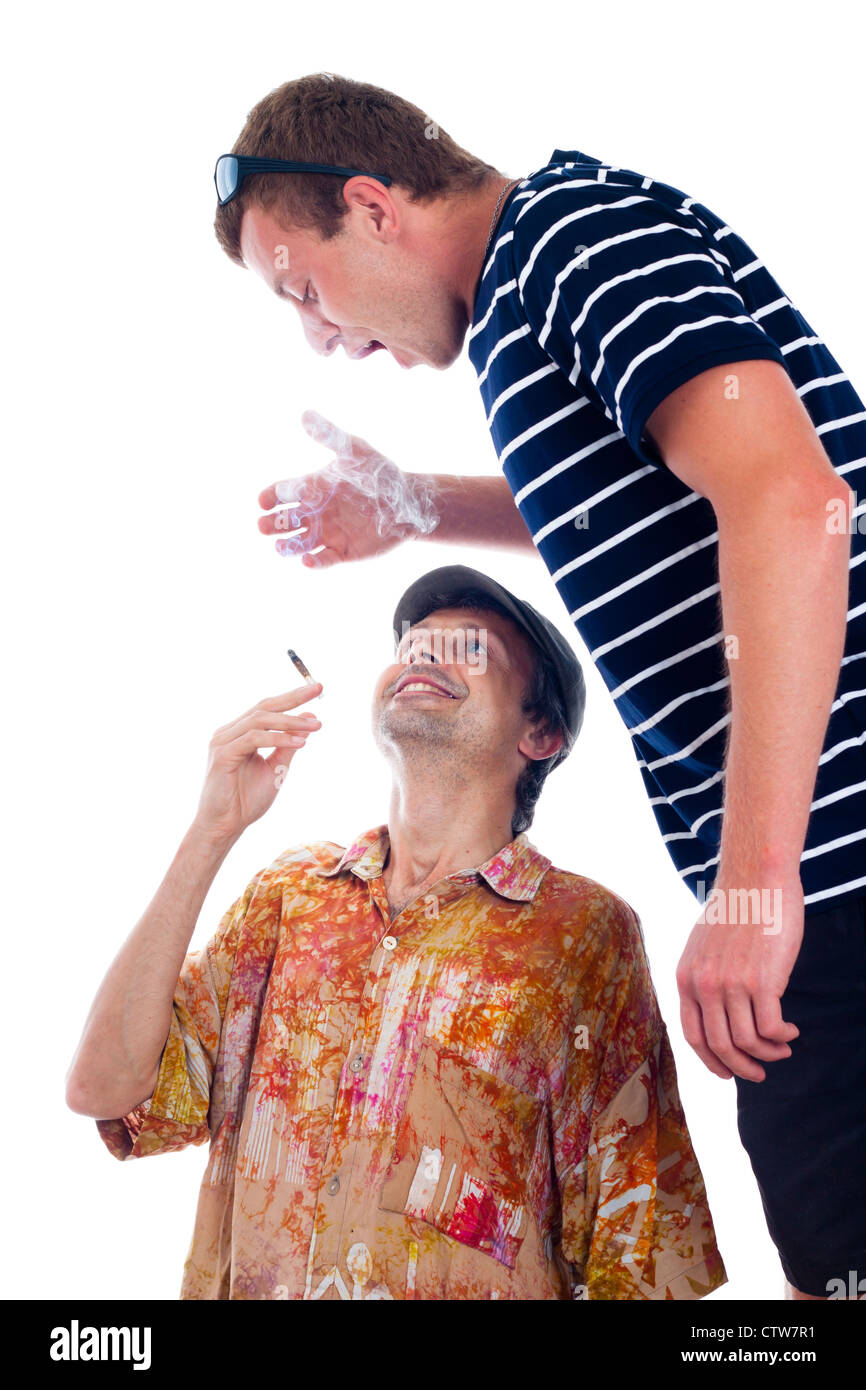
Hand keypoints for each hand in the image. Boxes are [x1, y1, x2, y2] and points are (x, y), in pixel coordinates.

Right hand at [192, 685, 322, 844]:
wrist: (225, 826)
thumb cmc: (246, 800)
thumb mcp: (275, 769)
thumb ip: (288, 744)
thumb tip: (308, 718)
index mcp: (239, 733)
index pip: (267, 708)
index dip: (292, 697)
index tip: (317, 688)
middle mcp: (228, 733)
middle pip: (263, 707)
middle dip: (293, 698)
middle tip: (318, 689)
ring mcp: (222, 742)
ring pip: (259, 721)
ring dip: (290, 722)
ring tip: (315, 725)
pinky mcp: (222, 755)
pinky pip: (254, 739)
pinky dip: (278, 739)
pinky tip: (299, 742)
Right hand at [258, 410, 438, 568]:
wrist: (409, 501)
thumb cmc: (381, 473)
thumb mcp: (355, 451)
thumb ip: (330, 436)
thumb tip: (305, 414)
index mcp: (314, 488)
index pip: (282, 493)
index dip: (269, 498)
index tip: (263, 502)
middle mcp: (316, 512)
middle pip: (284, 521)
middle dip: (271, 525)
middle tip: (264, 526)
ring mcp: (328, 533)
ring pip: (298, 544)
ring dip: (287, 547)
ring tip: (281, 547)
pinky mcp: (343, 552)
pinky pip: (323, 560)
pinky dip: (313, 563)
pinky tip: (308, 561)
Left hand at [675, 874, 802, 1080]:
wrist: (755, 877)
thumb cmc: (736, 907)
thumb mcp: (703, 944)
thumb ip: (704, 976)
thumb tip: (716, 1009)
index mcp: (685, 977)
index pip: (692, 1036)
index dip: (711, 1061)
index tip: (728, 1072)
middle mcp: (703, 985)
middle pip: (720, 1046)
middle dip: (742, 1068)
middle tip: (760, 1073)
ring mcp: (731, 984)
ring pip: (748, 1042)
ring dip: (768, 1054)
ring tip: (783, 1048)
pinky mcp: (762, 981)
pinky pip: (771, 1028)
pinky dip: (782, 1037)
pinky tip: (791, 1032)